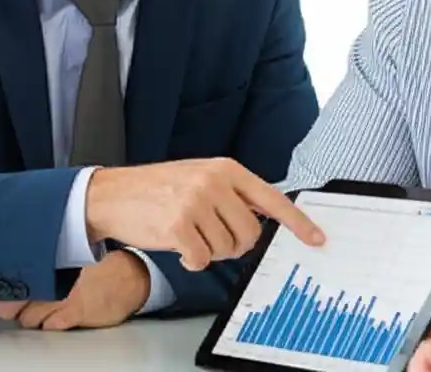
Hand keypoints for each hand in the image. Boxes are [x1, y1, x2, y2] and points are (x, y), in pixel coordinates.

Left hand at [0, 249, 149, 330]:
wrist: (132, 275)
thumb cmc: (99, 263)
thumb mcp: (71, 252)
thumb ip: (43, 257)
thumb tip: (9, 271)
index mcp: (52, 258)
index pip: (13, 275)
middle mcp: (55, 277)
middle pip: (14, 301)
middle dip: (9, 305)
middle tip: (8, 304)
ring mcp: (65, 296)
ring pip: (28, 317)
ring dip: (28, 316)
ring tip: (39, 308)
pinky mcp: (77, 312)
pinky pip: (49, 326)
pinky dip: (47, 323)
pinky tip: (54, 317)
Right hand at [84, 157, 324, 270]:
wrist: (113, 194)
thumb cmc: (159, 190)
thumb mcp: (200, 178)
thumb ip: (231, 195)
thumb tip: (259, 224)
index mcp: (226, 170)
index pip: (272, 199)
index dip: (297, 222)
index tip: (317, 238)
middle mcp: (214, 183)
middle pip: (250, 233)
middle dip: (235, 244)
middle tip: (213, 238)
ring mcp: (195, 203)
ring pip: (227, 249)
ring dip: (210, 251)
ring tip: (189, 234)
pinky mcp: (177, 226)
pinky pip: (202, 259)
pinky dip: (192, 260)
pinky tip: (178, 247)